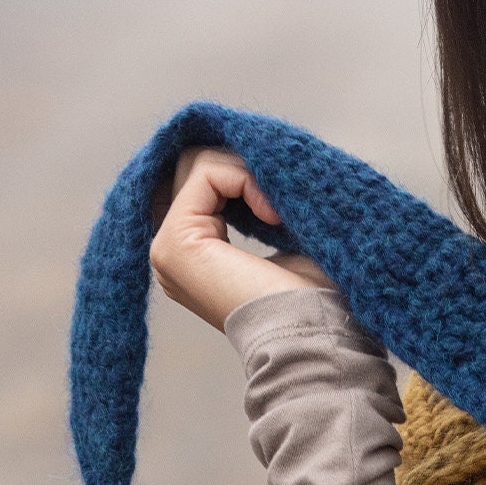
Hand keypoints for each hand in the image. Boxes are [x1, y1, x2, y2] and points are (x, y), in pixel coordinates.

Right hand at [148, 145, 336, 329]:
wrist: (319, 333)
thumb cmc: (315, 294)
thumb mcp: (284, 230)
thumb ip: (259, 195)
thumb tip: (257, 150)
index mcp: (196, 253)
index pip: (202, 180)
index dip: (242, 171)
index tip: (280, 202)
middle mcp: (173, 251)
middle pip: (193, 165)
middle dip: (242, 165)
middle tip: (279, 200)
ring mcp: (167, 249)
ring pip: (199, 163)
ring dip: (248, 171)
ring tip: (279, 211)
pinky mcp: (175, 244)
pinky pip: (205, 174)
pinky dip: (245, 178)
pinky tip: (273, 214)